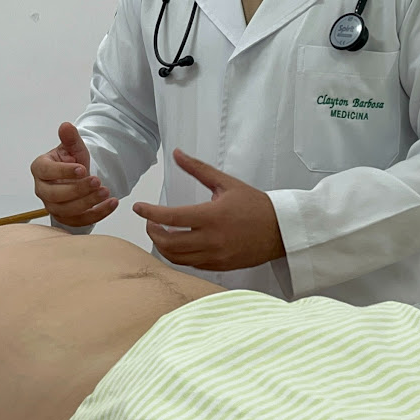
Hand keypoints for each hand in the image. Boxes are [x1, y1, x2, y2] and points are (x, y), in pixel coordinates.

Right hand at [31, 122, 117, 226]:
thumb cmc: (72, 161)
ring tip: (106, 192)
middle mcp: (42, 189)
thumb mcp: (73, 147)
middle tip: (97, 181)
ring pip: (66, 210)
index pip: (46, 171)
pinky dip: (98, 214)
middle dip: (78, 189)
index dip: (63, 172)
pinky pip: (81, 221)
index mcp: (40, 168)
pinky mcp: (66, 218)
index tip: (82, 169)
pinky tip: (112, 203)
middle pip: (54, 195)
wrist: (79, 176)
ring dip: (88, 203)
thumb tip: (66, 126)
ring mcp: (52, 206)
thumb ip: (70, 138)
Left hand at [132, 149, 284, 270]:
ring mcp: (215, 256)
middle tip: (150, 220)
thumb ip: (198, 169)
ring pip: (176, 258)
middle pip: (168, 244)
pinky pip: (190, 264)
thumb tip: (176, 153)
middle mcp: (211, 240)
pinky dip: (178, 255)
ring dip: (162, 246)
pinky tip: (178, 242)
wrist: (281, 231)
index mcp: (211, 216)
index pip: (171, 218)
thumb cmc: (254, 204)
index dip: (150, 213)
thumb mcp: (226, 182)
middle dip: (152, 232)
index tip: (138, 207)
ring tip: (161, 231)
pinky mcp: (219, 267)